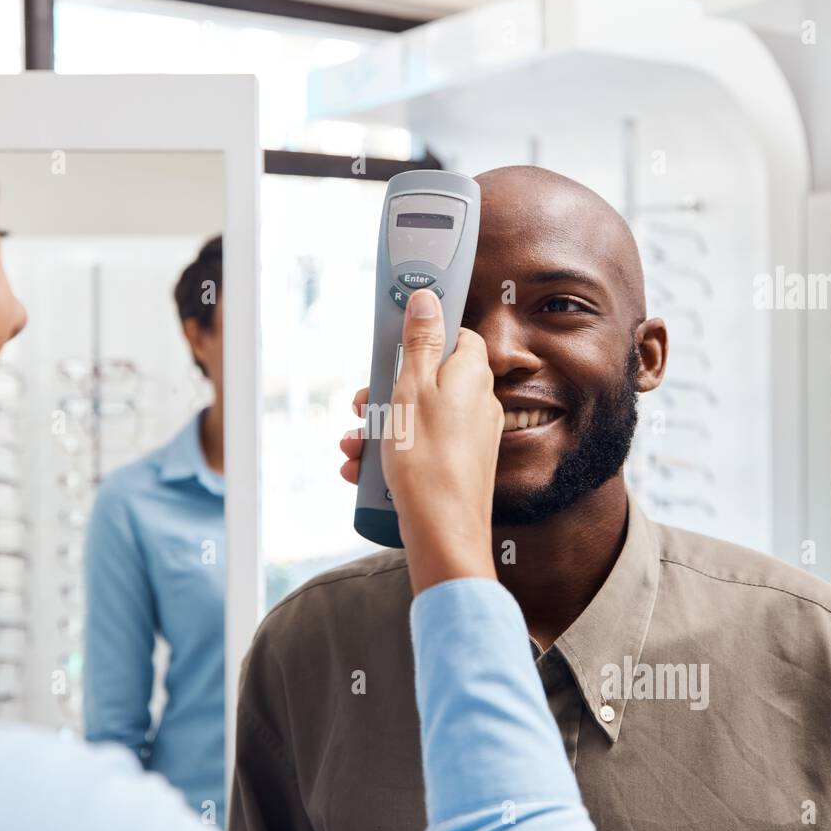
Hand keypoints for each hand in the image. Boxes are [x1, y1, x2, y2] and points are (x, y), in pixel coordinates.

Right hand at [339, 289, 502, 594]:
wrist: (442, 532)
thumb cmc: (427, 461)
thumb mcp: (412, 389)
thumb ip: (419, 342)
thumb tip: (427, 298)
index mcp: (471, 375)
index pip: (456, 337)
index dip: (422, 338)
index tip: (392, 345)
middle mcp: (477, 403)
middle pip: (427, 379)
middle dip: (385, 392)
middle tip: (361, 406)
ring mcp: (469, 437)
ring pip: (416, 417)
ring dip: (379, 428)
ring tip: (353, 447)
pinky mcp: (457, 467)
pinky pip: (419, 448)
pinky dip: (389, 454)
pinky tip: (362, 470)